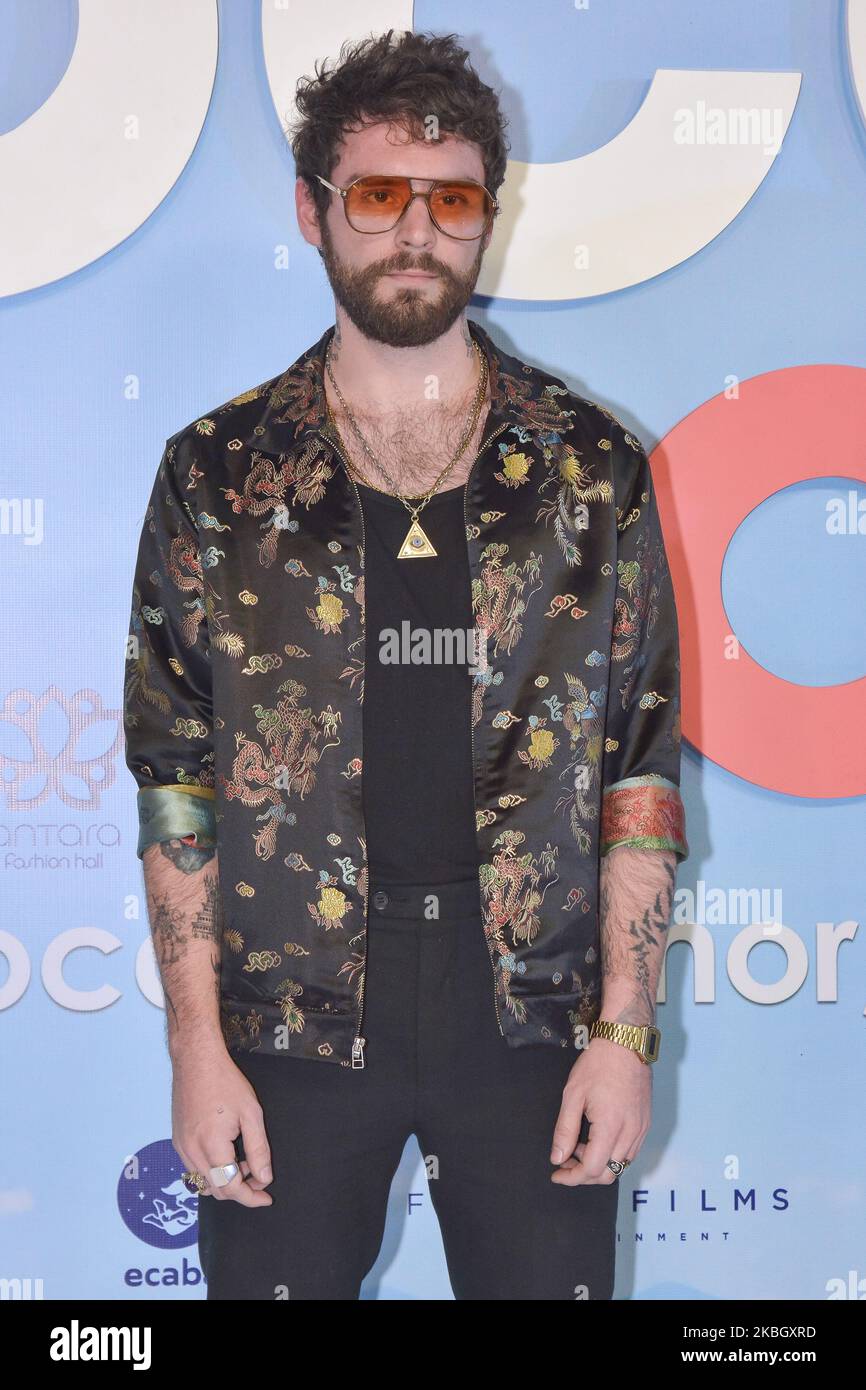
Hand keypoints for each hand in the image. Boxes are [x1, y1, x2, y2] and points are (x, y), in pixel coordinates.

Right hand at [172, 1040, 273, 1205]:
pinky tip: (227, 1153)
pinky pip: (194, 1168)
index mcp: (210, 1146)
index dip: (251, 1197)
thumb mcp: (251, 1114)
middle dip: (240, 1189)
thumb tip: (264, 1178)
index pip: (230, 1188)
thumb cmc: (225, 1082)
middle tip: (259, 1175)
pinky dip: (212, 1171)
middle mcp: (190, 1151)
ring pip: (204, 1182)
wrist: (196, 1061)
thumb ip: (258, 1150)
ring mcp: (180, 1147)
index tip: (267, 1197)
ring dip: (226, 1180)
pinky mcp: (177, 1141)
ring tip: (244, 1160)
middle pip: (216, 1190)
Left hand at [549, 1036, 650, 1185]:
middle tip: (565, 1161)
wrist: (626, 1042)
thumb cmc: (598, 1064)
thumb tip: (558, 1158)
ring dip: (598, 1164)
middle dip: (583, 1174)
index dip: (572, 1177)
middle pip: (608, 1174)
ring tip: (578, 1146)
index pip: (592, 1169)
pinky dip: (612, 1154)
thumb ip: (564, 1130)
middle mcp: (631, 1133)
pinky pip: (630, 1152)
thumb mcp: (573, 1095)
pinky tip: (597, 1138)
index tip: (556, 1173)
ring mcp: (641, 1129)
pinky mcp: (645, 1123)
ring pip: (621, 1165)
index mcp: (611, 1127)